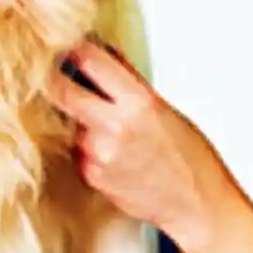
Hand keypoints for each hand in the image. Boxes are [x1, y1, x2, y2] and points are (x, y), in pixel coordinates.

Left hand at [46, 40, 243, 244]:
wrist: (196, 204)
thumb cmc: (190, 158)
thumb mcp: (164, 110)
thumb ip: (129, 84)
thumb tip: (104, 55)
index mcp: (139, 103)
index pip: (90, 60)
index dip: (76, 50)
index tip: (70, 48)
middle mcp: (115, 127)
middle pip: (60, 91)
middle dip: (57, 81)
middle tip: (59, 76)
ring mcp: (99, 154)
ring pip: (70, 123)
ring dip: (79, 121)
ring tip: (110, 132)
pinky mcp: (91, 176)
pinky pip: (77, 150)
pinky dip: (88, 148)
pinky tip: (115, 156)